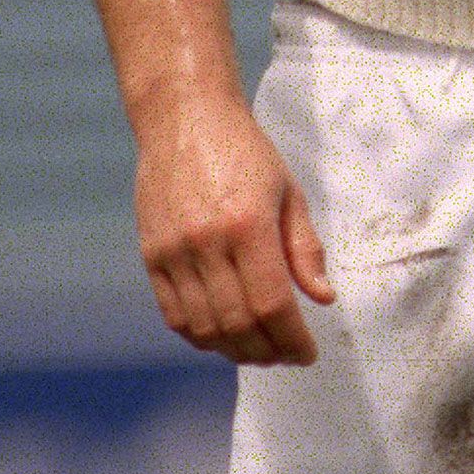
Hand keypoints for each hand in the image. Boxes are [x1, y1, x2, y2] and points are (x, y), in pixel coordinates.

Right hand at [134, 90, 335, 365]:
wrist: (185, 118)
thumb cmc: (245, 151)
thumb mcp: (288, 190)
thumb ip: (304, 248)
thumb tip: (322, 298)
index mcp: (248, 224)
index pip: (272, 304)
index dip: (292, 339)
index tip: (307, 353)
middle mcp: (207, 243)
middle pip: (238, 324)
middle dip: (267, 352)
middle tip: (286, 355)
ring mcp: (174, 252)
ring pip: (204, 328)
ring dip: (235, 351)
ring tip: (258, 350)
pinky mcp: (151, 256)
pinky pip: (174, 315)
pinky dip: (200, 337)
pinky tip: (223, 336)